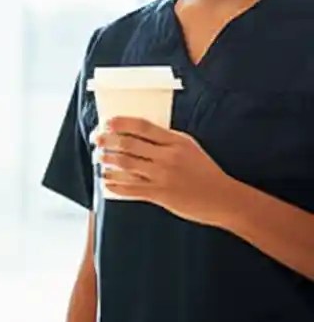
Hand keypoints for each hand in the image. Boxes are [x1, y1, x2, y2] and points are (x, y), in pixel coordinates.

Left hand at [93, 117, 235, 224]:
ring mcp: (163, 176)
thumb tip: (138, 133)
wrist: (224, 199)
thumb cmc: (206, 172)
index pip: (143, 127)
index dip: (121, 123)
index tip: (107, 122)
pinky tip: (105, 180)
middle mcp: (168, 157)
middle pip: (129, 144)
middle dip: (107, 140)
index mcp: (176, 142)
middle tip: (96, 139)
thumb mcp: (189, 148)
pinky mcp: (160, 194)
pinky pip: (131, 188)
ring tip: (98, 158)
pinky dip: (114, 184)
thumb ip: (167, 140)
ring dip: (107, 160)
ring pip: (126, 164)